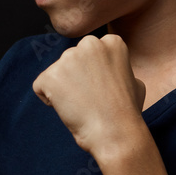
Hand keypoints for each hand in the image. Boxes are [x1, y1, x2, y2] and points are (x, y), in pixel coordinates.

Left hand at [32, 34, 146, 156]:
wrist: (115, 132)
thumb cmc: (127, 112)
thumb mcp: (135, 82)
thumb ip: (118, 69)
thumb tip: (109, 70)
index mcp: (111, 42)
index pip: (91, 53)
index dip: (95, 74)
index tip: (103, 90)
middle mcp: (89, 44)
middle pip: (73, 60)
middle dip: (77, 77)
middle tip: (91, 98)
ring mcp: (68, 58)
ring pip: (57, 72)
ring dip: (64, 88)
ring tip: (81, 105)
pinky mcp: (50, 75)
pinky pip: (40, 86)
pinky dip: (49, 99)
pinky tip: (68, 109)